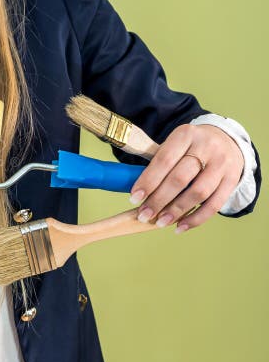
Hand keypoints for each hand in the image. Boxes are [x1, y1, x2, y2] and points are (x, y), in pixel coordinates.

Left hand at [128, 123, 244, 233]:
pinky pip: (215, 204)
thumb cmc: (189, 147)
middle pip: (180, 178)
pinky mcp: (232, 180)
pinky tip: (181, 226)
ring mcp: (221, 164)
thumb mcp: (174, 143)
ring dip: (177, 211)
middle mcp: (206, 147)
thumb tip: (129, 185)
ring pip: (198, 192)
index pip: (164, 159)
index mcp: (185, 135)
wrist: (226, 140)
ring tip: (160, 222)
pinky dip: (196, 218)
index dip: (148, 181)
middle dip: (159, 200)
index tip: (134, 198)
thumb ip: (155, 160)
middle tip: (143, 215)